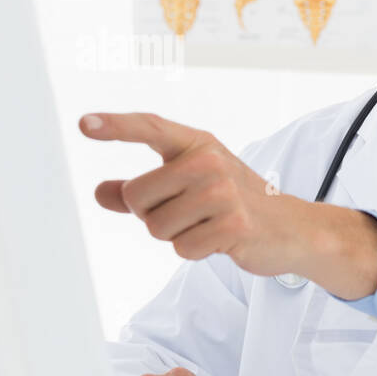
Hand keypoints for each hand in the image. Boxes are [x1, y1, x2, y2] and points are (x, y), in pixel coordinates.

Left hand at [80, 112, 301, 276]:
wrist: (293, 228)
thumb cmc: (236, 203)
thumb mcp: (191, 187)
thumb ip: (145, 190)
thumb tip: (101, 192)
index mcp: (199, 145)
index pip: (151, 128)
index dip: (116, 126)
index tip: (84, 124)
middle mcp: (210, 162)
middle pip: (136, 196)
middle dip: (151, 214)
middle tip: (189, 213)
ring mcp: (223, 193)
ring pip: (156, 226)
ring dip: (176, 235)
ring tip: (207, 225)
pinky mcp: (233, 225)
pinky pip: (183, 247)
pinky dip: (196, 250)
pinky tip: (221, 240)